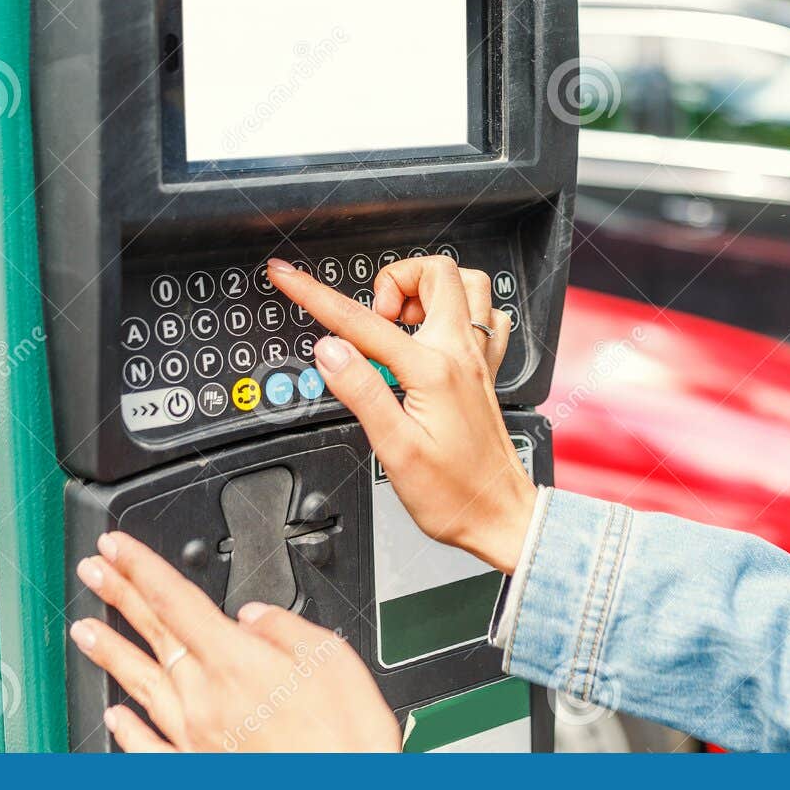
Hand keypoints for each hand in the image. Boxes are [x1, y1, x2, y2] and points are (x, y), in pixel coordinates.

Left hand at [71, 531, 399, 751]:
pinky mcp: (200, 770)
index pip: (174, 599)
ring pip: (143, 685)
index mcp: (237, 662)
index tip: (115, 547)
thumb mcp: (331, 659)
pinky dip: (129, 731)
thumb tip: (255, 615)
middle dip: (120, 595)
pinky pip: (152, 747)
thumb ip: (284, 628)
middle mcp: (207, 698)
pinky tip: (114, 717)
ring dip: (111, 653)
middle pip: (154, 634)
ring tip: (83, 630)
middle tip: (92, 569)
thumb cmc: (347, 740)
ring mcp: (197, 737)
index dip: (140, 567)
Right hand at [267, 256, 537, 573]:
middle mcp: (461, 355)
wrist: (500, 516)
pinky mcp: (485, 372)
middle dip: (393, 280)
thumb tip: (329, 349)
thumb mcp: (395, 449)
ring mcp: (478, 360)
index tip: (288, 277)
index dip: (315, 294)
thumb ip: (361, 390)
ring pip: (466, 285)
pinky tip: (436, 335)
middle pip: (435, 272)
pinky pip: (484, 316)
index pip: (360, 321)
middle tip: (372, 318)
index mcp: (432, 370)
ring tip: (401, 322)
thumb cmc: (453, 494)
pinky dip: (459, 311)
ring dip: (428, 289)